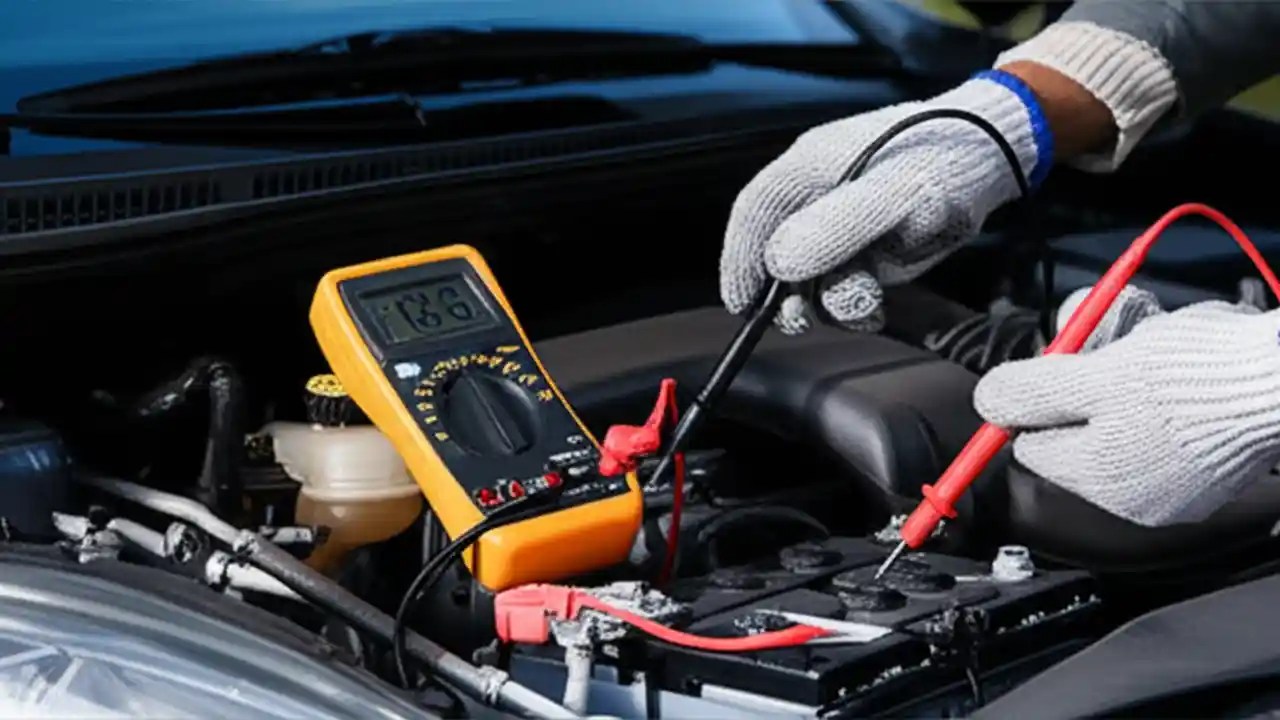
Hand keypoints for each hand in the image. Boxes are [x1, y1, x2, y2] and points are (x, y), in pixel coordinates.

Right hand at [719, 75, 1046, 333]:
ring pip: (813, 278)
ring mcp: (844, 227)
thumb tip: (780, 262)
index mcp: (808, 168)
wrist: (994, 156)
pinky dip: (856, 306)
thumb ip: (836, 227)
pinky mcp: (868, 250)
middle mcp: (818, 199)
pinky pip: (845, 286)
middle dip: (787, 293)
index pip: (754, 213)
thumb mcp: (891, 195)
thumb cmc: (942, 159)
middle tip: (799, 320)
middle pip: (778, 254)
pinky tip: (875, 308)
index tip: (741, 302)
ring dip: (830, 303)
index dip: (740, 259)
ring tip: (864, 305)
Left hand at [974, 301, 1279, 525]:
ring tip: (1153, 355)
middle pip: (1078, 434)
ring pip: (1122, 427)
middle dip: (1086, 387)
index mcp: (1096, 479)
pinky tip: (1184, 378)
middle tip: (1110, 349)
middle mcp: (1133, 499)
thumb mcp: (1093, 374)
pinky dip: (1167, 403)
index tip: (1061, 365)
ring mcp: (1177, 491)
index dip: (1038, 399)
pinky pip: (1167, 435)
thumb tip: (987, 403)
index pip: (1031, 443)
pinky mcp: (1213, 475)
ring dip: (1126, 385)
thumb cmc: (1193, 378)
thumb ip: (1033, 392)